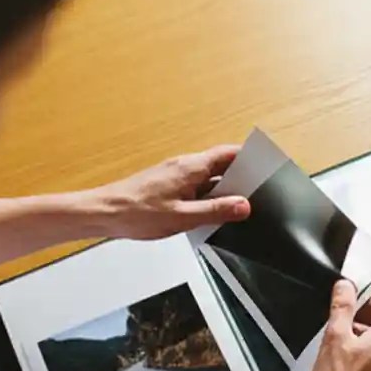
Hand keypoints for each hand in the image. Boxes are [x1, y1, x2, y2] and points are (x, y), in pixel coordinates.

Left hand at [93, 145, 251, 239]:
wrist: (105, 212)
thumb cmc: (136, 213)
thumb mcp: (183, 217)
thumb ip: (216, 211)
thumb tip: (243, 206)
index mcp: (191, 168)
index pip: (228, 154)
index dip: (249, 157)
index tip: (266, 164)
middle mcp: (184, 167)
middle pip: (221, 166)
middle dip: (240, 178)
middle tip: (256, 192)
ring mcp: (175, 175)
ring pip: (208, 179)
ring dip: (222, 191)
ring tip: (235, 209)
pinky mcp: (168, 186)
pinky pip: (195, 188)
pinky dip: (206, 198)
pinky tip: (208, 215)